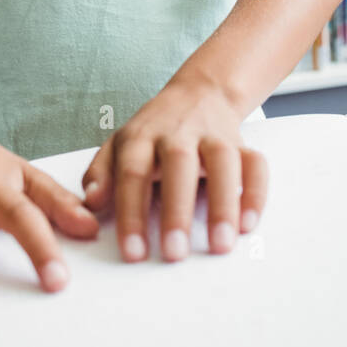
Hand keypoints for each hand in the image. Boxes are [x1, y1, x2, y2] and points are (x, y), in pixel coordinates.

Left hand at [81, 77, 267, 261]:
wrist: (198, 93)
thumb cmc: (153, 133)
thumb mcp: (118, 145)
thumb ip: (101, 174)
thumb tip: (91, 203)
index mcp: (141, 136)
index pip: (133, 173)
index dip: (132, 214)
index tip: (134, 253)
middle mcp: (178, 132)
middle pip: (178, 165)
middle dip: (177, 211)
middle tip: (175, 253)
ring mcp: (213, 135)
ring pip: (223, 161)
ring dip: (223, 204)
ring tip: (220, 245)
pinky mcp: (241, 142)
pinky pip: (255, 163)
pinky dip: (255, 192)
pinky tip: (248, 225)